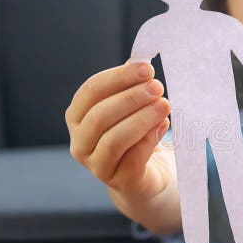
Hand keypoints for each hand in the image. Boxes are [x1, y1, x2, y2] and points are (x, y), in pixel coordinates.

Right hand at [65, 61, 171, 202]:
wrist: (148, 175)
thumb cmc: (137, 134)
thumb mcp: (133, 107)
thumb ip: (132, 85)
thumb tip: (139, 60)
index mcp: (78, 117)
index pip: (91, 91)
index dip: (118, 77)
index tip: (146, 69)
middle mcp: (80, 142)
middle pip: (100, 115)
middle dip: (130, 97)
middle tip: (157, 87)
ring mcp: (97, 165)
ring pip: (113, 139)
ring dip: (141, 119)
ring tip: (164, 105)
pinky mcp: (120, 182)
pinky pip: (132, 159)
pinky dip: (149, 139)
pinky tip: (163, 125)